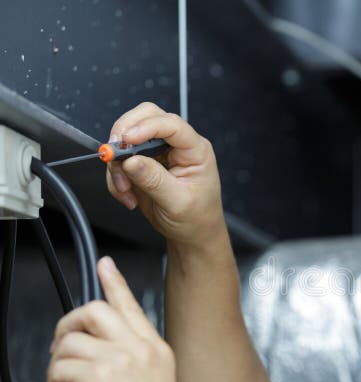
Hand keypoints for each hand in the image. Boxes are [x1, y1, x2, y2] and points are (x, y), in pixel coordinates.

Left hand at [47, 256, 190, 381]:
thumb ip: (133, 363)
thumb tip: (98, 352)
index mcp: (156, 350)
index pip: (131, 306)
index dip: (115, 282)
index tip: (104, 265)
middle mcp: (140, 349)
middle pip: (94, 310)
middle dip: (68, 325)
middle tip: (62, 350)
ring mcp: (121, 360)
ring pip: (70, 340)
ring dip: (57, 366)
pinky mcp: (98, 377)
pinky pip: (60, 367)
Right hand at [105, 102, 225, 248]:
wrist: (192, 234)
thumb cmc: (196, 218)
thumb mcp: (177, 202)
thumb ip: (154, 180)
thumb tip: (131, 161)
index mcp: (195, 149)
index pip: (172, 124)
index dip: (147, 126)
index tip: (127, 139)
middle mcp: (177, 145)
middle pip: (145, 117)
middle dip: (124, 135)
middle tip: (114, 156)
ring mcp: (158, 152)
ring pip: (127, 137)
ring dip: (117, 162)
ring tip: (125, 189)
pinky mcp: (143, 162)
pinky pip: (120, 158)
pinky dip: (115, 175)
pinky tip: (127, 194)